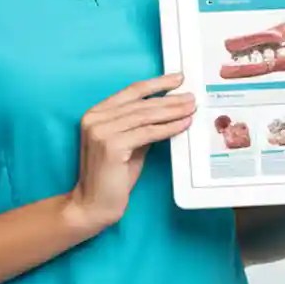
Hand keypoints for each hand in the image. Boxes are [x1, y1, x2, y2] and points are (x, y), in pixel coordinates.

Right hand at [64, 72, 193, 231]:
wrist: (93, 204)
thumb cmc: (111, 177)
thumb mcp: (127, 144)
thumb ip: (141, 127)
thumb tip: (168, 112)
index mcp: (95, 113)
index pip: (131, 91)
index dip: (156, 84)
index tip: (177, 78)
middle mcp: (95, 118)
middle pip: (141, 103)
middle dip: (170, 99)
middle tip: (191, 96)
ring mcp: (101, 131)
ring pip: (146, 116)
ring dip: (172, 111)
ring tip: (191, 108)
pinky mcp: (111, 146)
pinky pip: (147, 133)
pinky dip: (168, 128)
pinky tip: (182, 124)